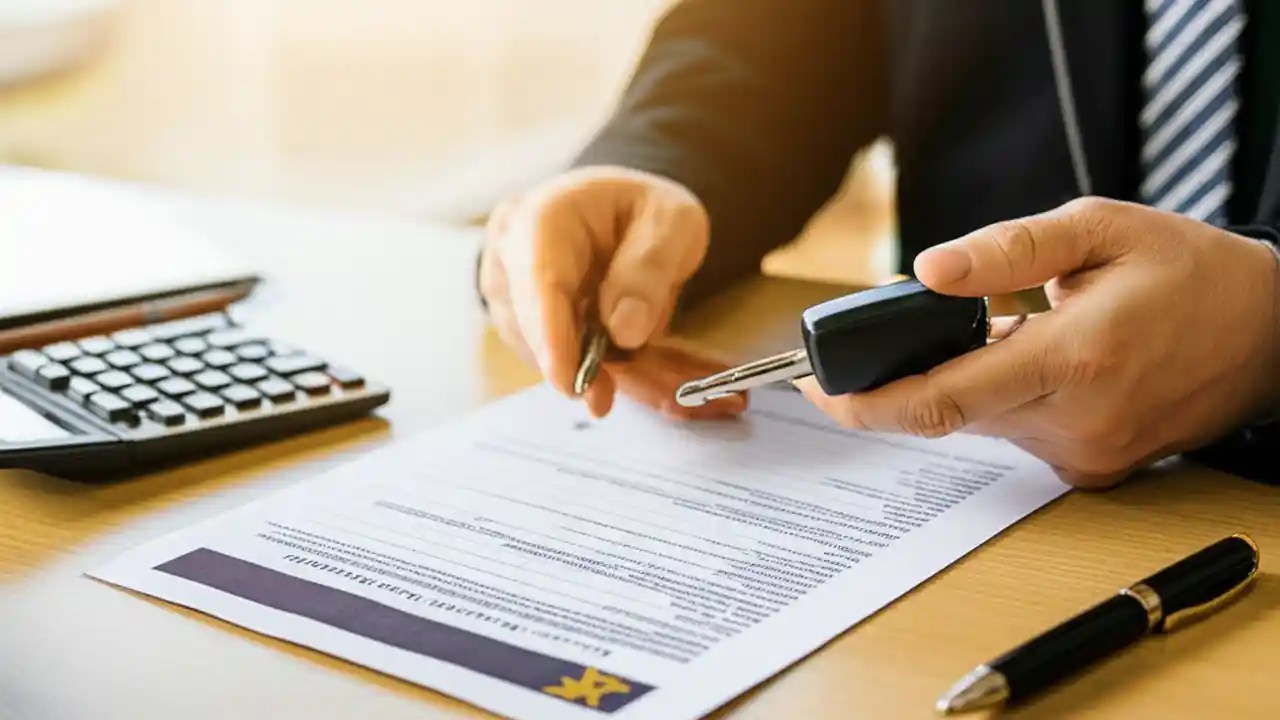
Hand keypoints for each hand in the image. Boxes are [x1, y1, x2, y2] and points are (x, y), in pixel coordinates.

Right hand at [480, 166, 747, 418]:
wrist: (619, 209)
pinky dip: (606, 373)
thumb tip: (623, 331)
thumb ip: (651, 269)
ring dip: (608, 374)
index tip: (572, 384)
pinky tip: (646, 376)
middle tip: (655, 397)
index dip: (553, 340)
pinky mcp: (522, 325)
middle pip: (537, 330)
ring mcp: (511, 293)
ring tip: (668, 383)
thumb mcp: (672, 222)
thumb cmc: (643, 209)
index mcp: (543, 219)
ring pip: (550, 353)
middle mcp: (511, 255)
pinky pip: (561, 360)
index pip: (540, 285)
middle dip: (590, 369)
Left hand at [797, 197, 1279, 486]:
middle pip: (946, 415)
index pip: (939, 401)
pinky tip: (1017, 359)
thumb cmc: (1189, 273)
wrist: (1271, 335)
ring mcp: (1084, 454)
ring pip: (978, 424)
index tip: (813, 388)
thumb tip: (926, 269)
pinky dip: (996, 398)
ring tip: (983, 330)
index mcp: (1072, 360)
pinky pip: (1013, 434)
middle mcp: (1074, 423)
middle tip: (871, 344)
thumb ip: (1007, 250)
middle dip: (898, 382)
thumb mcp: (1101, 229)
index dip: (863, 401)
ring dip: (956, 383)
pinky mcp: (1092, 468)